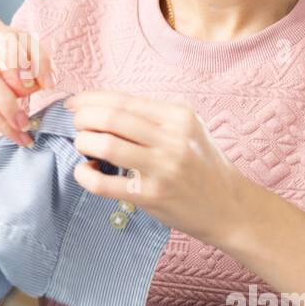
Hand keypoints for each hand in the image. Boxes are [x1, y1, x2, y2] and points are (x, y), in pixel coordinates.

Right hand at [0, 13, 53, 158]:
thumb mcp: (5, 90)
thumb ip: (23, 80)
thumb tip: (42, 82)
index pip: (19, 34)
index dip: (39, 57)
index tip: (50, 84)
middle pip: (2, 38)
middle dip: (23, 66)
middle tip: (34, 92)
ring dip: (9, 102)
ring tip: (23, 124)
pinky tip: (12, 133)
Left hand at [65, 90, 252, 248]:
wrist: (229, 206)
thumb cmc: (202, 165)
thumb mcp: (188, 130)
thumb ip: (153, 117)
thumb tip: (103, 107)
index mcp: (179, 117)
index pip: (123, 100)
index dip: (91, 99)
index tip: (74, 103)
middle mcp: (172, 139)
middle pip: (111, 118)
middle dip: (83, 118)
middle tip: (77, 125)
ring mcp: (163, 168)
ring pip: (106, 145)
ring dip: (83, 142)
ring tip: (83, 146)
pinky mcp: (151, 196)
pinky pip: (104, 183)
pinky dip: (85, 175)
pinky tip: (84, 171)